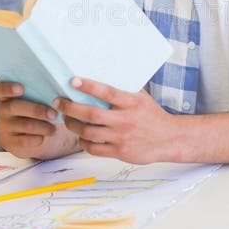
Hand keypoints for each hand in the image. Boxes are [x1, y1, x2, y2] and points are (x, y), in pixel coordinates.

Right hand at [0, 81, 66, 159]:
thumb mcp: (42, 101)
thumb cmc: (42, 113)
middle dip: (36, 110)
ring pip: (23, 124)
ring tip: (53, 129)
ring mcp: (4, 127)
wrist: (43, 137)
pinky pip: (22, 141)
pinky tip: (43, 138)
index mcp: (8, 95)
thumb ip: (42, 93)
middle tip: (52, 114)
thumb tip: (56, 90)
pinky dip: (36, 139)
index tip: (20, 88)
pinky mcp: (8, 142)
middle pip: (13, 107)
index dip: (7, 88)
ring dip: (42, 126)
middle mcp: (3, 110)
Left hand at [53, 77, 179, 163]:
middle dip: (70, 107)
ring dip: (72, 125)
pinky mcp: (120, 152)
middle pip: (91, 114)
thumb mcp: (141, 98)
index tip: (73, 80)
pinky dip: (83, 142)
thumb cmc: (152, 115)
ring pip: (88, 132)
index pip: (107, 92)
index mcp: (132, 102)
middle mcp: (126, 120)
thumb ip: (123, 90)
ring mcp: (122, 137)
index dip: (88, 86)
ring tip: (67, 118)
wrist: (169, 139)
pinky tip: (81, 136)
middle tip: (59, 102)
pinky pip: (93, 148)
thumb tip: (100, 76)